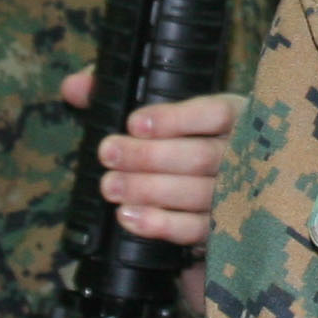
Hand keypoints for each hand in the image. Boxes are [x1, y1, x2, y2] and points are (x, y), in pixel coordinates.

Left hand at [59, 71, 240, 248]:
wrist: (220, 191)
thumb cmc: (184, 140)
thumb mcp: (162, 111)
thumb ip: (116, 94)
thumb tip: (74, 87)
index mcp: (235, 116)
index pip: (215, 114)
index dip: (175, 119)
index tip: (134, 123)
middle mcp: (244, 154)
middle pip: (200, 156)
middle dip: (148, 156)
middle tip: (108, 153)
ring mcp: (239, 195)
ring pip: (198, 193)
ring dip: (149, 190)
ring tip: (110, 186)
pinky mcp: (225, 228)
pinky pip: (196, 229)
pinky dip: (161, 224)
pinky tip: (129, 216)